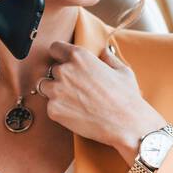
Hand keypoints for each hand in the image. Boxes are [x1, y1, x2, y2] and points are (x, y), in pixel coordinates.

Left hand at [38, 39, 166, 160]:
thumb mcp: (122, 71)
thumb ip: (108, 58)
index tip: (63, 62)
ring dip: (55, 92)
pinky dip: (59, 109)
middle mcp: (64, 71)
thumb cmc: (126, 97)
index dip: (60, 55)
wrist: (126, 124)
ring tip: (74, 101)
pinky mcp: (53, 110)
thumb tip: (104, 52)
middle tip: (77, 88)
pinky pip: (50, 106)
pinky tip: (76, 113)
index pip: (55, 48)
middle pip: (52, 69)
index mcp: (79, 57)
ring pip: (46, 86)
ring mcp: (56, 91)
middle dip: (61, 77)